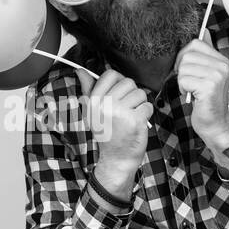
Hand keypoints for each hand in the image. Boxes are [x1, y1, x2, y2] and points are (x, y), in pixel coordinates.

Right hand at [80, 68, 151, 184]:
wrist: (117, 158)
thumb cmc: (106, 133)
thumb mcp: (92, 111)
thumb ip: (88, 89)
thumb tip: (80, 71)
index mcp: (94, 100)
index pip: (111, 74)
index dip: (118, 82)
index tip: (118, 93)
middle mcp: (105, 105)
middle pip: (128, 82)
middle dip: (130, 94)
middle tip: (125, 109)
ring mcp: (121, 112)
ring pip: (140, 93)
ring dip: (139, 104)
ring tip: (131, 116)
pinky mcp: (135, 120)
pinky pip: (148, 106)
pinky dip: (146, 114)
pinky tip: (137, 123)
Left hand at [175, 32, 228, 147]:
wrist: (215, 124)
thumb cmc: (206, 101)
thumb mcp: (207, 74)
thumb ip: (205, 53)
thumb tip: (204, 30)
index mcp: (222, 60)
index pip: (196, 43)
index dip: (185, 56)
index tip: (189, 70)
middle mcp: (222, 65)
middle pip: (187, 54)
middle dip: (182, 70)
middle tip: (190, 83)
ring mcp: (216, 75)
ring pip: (183, 67)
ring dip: (182, 81)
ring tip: (192, 90)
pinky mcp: (209, 87)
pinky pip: (183, 79)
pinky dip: (183, 89)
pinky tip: (193, 96)